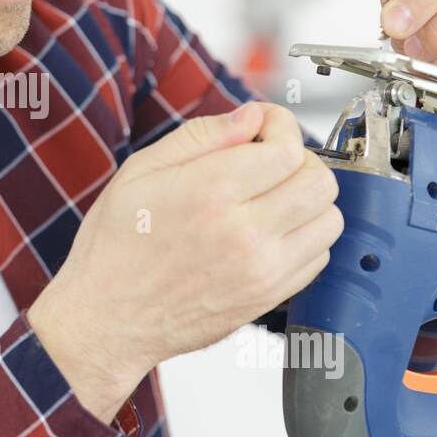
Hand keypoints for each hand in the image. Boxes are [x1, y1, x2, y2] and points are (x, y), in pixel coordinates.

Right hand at [26, 102, 342, 423]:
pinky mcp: (268, 297)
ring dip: (307, 200)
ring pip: (329, 220)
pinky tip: (270, 231)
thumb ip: (201, 136)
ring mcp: (262, 270)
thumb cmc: (115, 248)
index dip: (280, 126)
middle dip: (299, 160)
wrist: (107, 319)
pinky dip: (305, 237)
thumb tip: (250, 117)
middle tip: (269, 161)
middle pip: (319, 182)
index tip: (264, 127)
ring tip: (272, 197)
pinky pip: (318, 257)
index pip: (287, 148)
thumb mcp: (140, 172)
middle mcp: (245, 232)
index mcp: (211, 192)